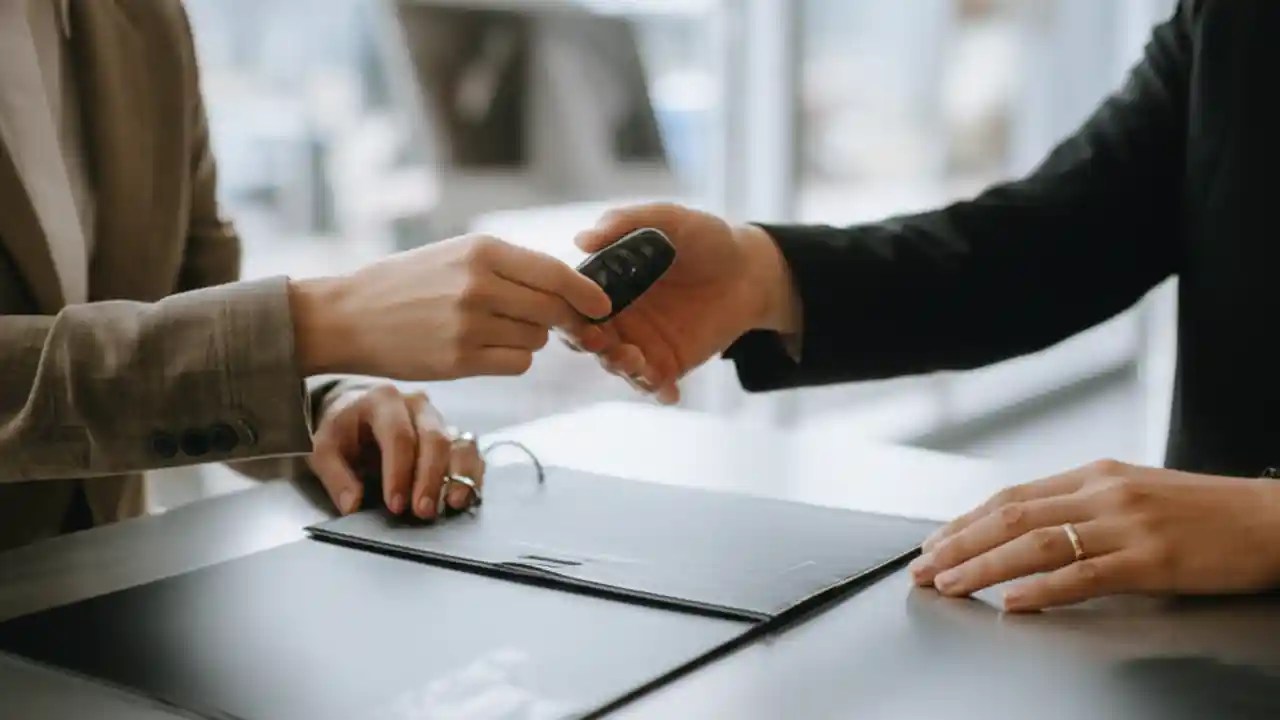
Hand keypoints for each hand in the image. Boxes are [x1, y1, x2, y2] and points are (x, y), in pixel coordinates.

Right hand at [290, 234, 611, 380]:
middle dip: (562, 319)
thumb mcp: (457, 255)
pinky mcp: (460, 360)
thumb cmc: (409, 283)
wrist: (349, 315)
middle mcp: (479, 285)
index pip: (556, 273)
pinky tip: (483, 350)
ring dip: (528, 339)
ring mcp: (470, 325)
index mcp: (482, 251)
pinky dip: (511, 360)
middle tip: (556, 323)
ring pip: (536, 340)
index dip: (587, 293)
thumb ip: (510, 267)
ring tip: (492, 328)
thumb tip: (571, 287)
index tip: (603, 305)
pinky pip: (516, 364)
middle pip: (553, 310)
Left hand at [306, 384, 483, 519]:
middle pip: (434, 439)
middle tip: (423, 511)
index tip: (395, 505)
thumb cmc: (343, 430)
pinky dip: (471, 475)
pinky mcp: (453, 434)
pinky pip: (471, 452)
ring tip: (453, 503)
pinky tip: (463, 497)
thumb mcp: (325, 449)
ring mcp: (439, 418)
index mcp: (383, 401)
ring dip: (459, 476)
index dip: (399, 472)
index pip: (398, 436)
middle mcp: (417, 405)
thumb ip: (335, 476)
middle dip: (430, 478)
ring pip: (459, 443)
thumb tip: (352, 504)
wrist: (357, 412)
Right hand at [568, 203, 800, 403]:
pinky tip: (670, 392)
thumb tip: (582, 239)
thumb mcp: (670, 219)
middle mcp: (618, 316)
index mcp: (608, 282)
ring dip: (622, 368)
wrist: (751, 270)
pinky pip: (655, 384)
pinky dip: (657, 391)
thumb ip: (627, 222)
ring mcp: (641, 343)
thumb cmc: (707, 238)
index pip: (576, 301)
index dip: (570, 309)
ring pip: (617, 364)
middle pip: (588, 338)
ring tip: (639, 363)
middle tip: (603, 343)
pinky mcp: (668, 363)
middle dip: (590, 344)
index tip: (578, 313)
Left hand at [909, 459, 1279, 611]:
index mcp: (1096, 475)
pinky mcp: (1152, 561)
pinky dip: (1041, 589)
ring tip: (949, 584)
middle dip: (958, 543)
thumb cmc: (1206, 513)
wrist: (1274, 521)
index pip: (1012, 497)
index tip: (934, 542)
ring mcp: (1126, 526)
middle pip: (1011, 518)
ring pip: (1035, 544)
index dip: (966, 521)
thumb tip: (1028, 526)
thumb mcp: (1136, 493)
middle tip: (923, 568)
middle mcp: (1103, 494)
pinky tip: (1012, 601)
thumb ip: (1084, 505)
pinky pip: (1083, 575)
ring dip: (983, 566)